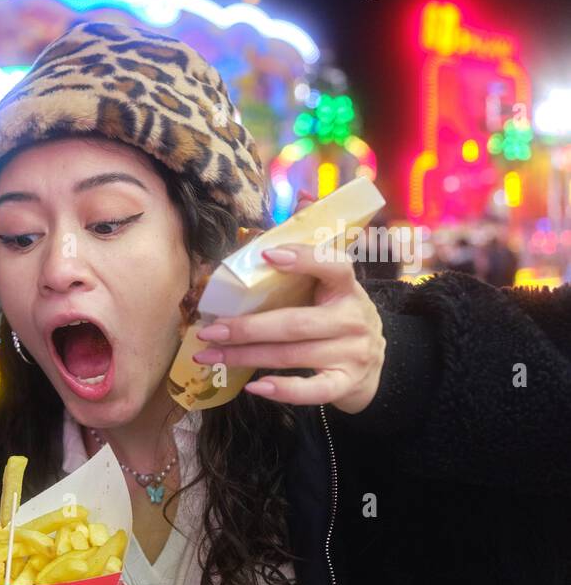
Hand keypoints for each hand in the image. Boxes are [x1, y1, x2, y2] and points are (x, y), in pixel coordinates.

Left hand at [190, 190, 385, 413]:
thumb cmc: (338, 315)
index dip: (302, 258)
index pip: (333, 266)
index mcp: (347, 287)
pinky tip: (253, 387)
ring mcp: (352, 353)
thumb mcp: (333, 282)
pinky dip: (283, 391)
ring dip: (245, 357)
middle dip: (246, 327)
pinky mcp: (346, 383)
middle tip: (208, 330)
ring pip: (292, 356)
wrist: (377, 363)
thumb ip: (314, 244)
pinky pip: (312, 391)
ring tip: (208, 356)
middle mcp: (353, 318)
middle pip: (295, 323)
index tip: (266, 253)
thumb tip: (303, 193)